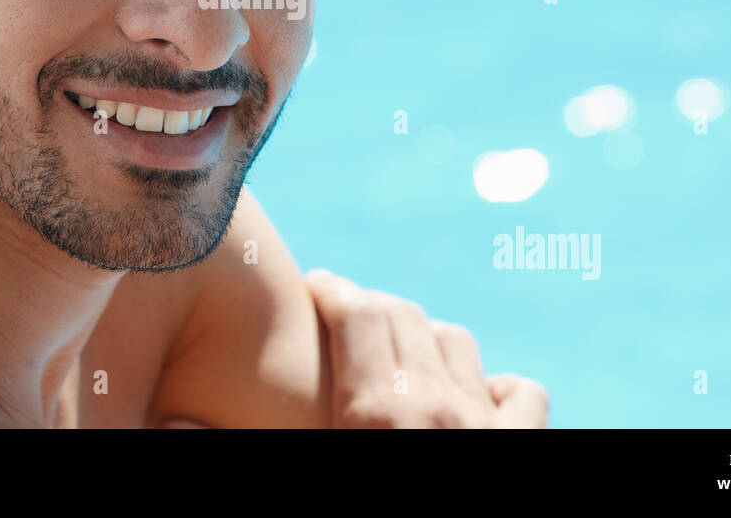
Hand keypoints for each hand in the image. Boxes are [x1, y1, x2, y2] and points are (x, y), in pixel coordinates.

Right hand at [304, 268, 548, 427]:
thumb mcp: (326, 444)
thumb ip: (314, 410)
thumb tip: (208, 415)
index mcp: (372, 414)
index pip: (355, 314)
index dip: (330, 289)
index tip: (316, 284)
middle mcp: (430, 406)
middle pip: (402, 315)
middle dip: (370, 305)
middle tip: (348, 315)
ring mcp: (482, 424)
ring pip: (455, 341)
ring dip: (427, 338)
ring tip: (406, 355)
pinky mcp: (521, 443)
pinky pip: (522, 394)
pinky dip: (499, 389)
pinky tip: (481, 399)